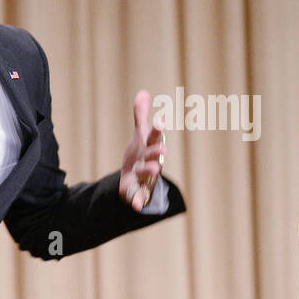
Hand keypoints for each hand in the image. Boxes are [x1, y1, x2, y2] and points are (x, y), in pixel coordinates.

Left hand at [119, 90, 165, 211]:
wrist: (137, 180)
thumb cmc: (141, 154)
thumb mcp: (140, 135)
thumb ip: (140, 115)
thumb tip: (143, 92)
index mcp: (150, 147)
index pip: (154, 137)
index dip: (156, 129)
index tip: (159, 120)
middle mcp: (150, 162)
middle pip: (154, 156)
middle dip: (157, 152)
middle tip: (162, 149)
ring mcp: (144, 177)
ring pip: (148, 175)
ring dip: (151, 171)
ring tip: (154, 169)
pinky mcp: (135, 191)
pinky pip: (138, 197)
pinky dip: (138, 201)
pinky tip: (137, 206)